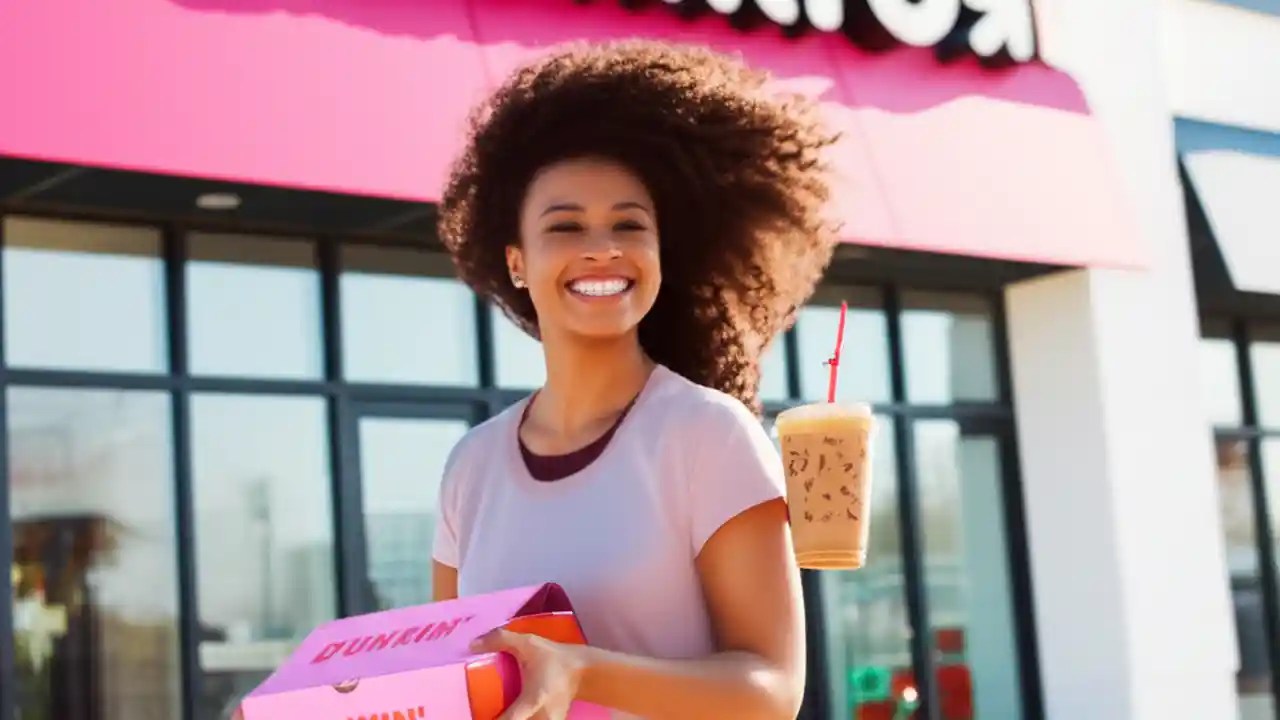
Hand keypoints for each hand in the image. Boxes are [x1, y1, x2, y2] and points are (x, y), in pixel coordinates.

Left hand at [470, 628, 586, 719]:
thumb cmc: (554, 658)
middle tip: (485, 710)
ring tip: (499, 711)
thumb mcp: (528, 643)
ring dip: (512, 718)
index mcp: (532, 702)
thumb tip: (472, 645)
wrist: (583, 670)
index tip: (477, 715)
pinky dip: (521, 718)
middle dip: (500, 718)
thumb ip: (500, 640)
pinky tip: (517, 713)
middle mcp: (541, 718)